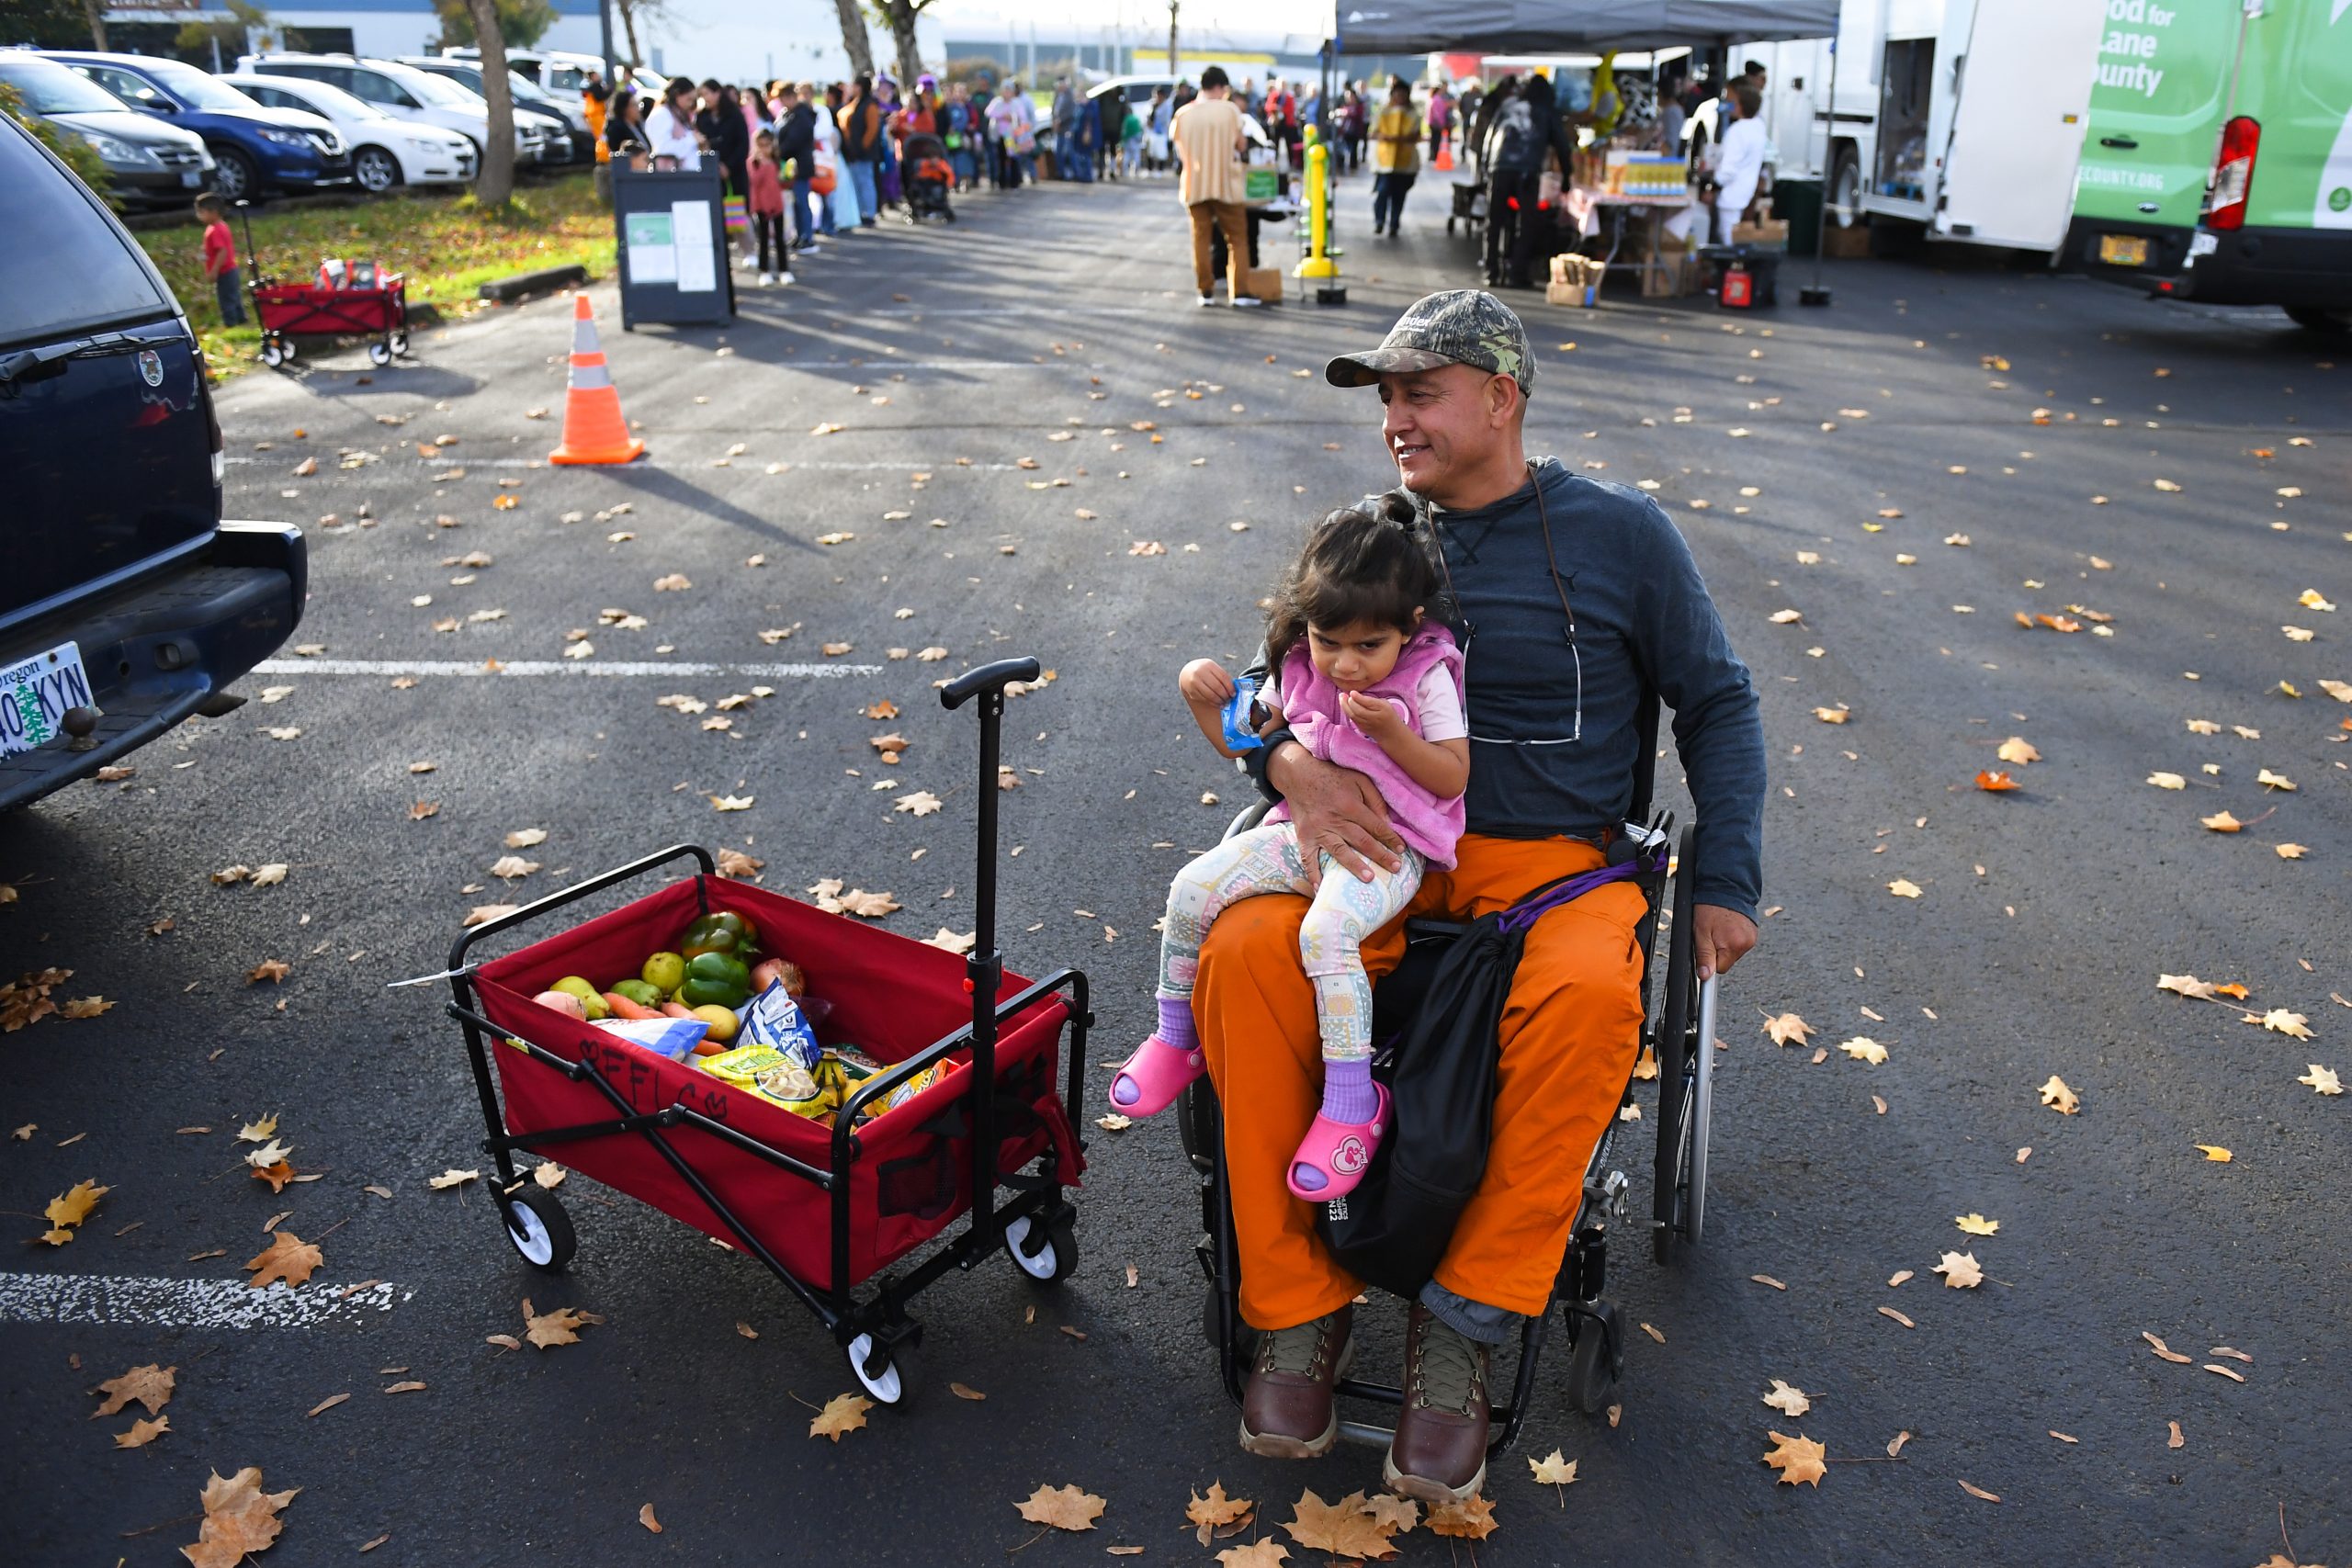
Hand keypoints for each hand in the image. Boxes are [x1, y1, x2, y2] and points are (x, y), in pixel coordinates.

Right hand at [1177, 658, 1234, 707]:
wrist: (1188, 672)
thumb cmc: (1205, 671)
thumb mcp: (1213, 669)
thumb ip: (1222, 677)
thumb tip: (1233, 691)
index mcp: (1209, 665)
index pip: (1223, 677)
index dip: (1230, 687)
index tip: (1233, 694)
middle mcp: (1200, 672)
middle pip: (1217, 687)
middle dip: (1225, 695)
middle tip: (1229, 699)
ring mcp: (1194, 682)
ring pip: (1210, 695)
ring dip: (1219, 701)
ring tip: (1224, 703)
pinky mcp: (1191, 691)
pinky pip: (1205, 699)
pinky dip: (1213, 703)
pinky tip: (1218, 704)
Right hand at [1270, 745, 1401, 891]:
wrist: (1298, 774)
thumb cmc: (1333, 776)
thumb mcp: (1359, 779)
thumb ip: (1375, 799)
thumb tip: (1387, 822)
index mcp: (1350, 804)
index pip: (1375, 825)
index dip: (1390, 838)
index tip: (1401, 849)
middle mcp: (1335, 819)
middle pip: (1361, 840)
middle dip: (1380, 855)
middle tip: (1396, 868)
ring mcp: (1318, 830)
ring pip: (1339, 851)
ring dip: (1355, 866)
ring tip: (1369, 879)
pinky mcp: (1304, 837)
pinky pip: (1308, 858)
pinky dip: (1313, 874)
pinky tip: (1320, 888)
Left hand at [1339, 689, 1404, 739]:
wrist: (1391, 734)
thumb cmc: (1388, 715)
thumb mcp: (1385, 704)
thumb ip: (1372, 700)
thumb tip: (1356, 695)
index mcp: (1382, 709)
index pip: (1368, 703)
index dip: (1358, 697)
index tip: (1352, 691)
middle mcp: (1374, 718)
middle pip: (1358, 710)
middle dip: (1348, 702)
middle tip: (1343, 694)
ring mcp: (1368, 725)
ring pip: (1353, 716)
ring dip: (1345, 706)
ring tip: (1341, 698)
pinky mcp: (1362, 729)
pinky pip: (1352, 719)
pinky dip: (1347, 711)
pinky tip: (1345, 705)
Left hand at [1690, 904, 1756, 981]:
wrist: (1725, 888)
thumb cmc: (1710, 909)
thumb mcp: (1701, 933)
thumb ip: (1704, 956)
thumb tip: (1705, 976)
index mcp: (1734, 945)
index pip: (1720, 968)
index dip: (1710, 960)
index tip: (1706, 947)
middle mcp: (1747, 943)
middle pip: (1727, 960)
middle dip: (1718, 951)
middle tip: (1712, 934)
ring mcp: (1752, 938)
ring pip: (1733, 952)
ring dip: (1725, 944)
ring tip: (1719, 928)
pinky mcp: (1753, 933)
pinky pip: (1739, 943)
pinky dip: (1732, 938)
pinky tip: (1727, 927)